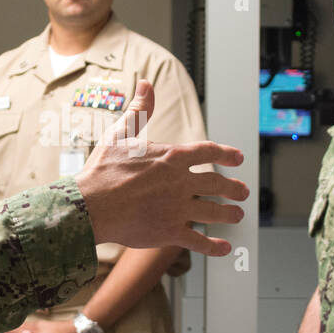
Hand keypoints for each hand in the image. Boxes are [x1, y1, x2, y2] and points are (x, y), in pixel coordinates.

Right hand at [77, 81, 248, 257]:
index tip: (237, 157)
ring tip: (238, 215)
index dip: (226, 154)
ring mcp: (177, 209)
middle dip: (233, 188)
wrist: (91, 206)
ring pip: (214, 212)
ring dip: (229, 214)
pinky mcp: (169, 232)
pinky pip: (198, 240)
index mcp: (172, 157)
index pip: (208, 152)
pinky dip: (213, 246)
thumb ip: (139, 110)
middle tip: (242, 191)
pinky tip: (224, 248)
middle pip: (217, 184)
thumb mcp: (120, 134)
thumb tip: (146, 85)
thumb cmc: (103, 171)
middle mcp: (180, 183)